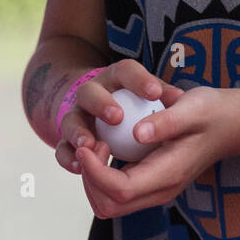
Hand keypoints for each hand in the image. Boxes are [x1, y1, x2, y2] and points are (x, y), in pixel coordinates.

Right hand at [53, 59, 183, 174]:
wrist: (115, 113)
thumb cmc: (148, 104)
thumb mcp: (159, 95)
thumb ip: (166, 95)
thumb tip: (176, 98)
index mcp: (117, 77)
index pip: (125, 71)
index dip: (138, 80)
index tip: (154, 93)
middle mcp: (93, 94)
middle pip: (89, 92)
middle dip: (101, 103)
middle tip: (117, 117)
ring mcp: (78, 117)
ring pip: (71, 121)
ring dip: (79, 133)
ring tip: (90, 145)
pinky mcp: (71, 141)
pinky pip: (63, 150)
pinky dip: (69, 158)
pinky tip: (80, 168)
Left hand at [74, 84, 239, 218]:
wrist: (232, 124)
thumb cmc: (213, 112)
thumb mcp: (193, 107)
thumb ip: (166, 121)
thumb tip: (137, 133)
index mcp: (168, 175)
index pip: (119, 191)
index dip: (94, 172)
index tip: (87, 144)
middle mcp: (160, 191)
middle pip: (108, 206)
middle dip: (89, 178)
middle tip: (92, 142)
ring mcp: (156, 191)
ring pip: (109, 204)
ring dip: (93, 178)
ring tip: (99, 143)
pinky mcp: (152, 184)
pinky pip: (116, 192)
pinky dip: (101, 175)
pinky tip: (107, 145)